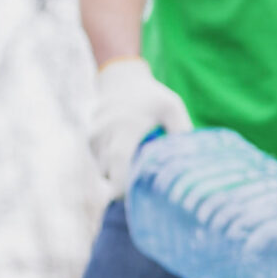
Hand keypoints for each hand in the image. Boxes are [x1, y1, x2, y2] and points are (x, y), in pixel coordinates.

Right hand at [91, 58, 190, 200]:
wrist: (121, 80)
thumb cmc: (151, 98)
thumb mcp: (172, 108)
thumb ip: (181, 130)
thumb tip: (190, 160)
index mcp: (124, 126)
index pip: (118, 160)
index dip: (122, 183)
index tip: (131, 197)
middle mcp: (103, 132)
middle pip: (105, 171)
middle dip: (118, 186)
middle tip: (138, 193)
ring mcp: (92, 136)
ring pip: (99, 168)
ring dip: (113, 177)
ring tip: (132, 175)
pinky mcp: (87, 139)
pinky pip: (96, 162)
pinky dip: (107, 168)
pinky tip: (122, 164)